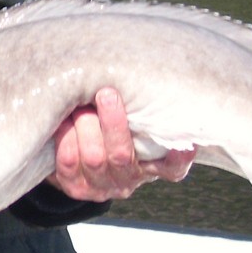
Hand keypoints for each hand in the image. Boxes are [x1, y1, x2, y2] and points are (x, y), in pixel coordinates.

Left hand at [47, 87, 195, 202]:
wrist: (78, 149)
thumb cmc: (113, 121)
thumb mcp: (132, 116)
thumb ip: (139, 104)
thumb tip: (145, 65)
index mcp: (153, 165)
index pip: (173, 168)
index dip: (178, 158)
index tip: (186, 144)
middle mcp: (130, 179)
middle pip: (122, 155)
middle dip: (112, 123)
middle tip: (106, 94)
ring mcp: (102, 186)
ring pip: (94, 159)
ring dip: (85, 127)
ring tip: (80, 103)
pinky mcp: (76, 187)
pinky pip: (69, 164)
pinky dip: (66, 138)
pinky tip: (65, 119)